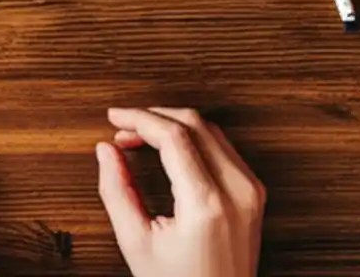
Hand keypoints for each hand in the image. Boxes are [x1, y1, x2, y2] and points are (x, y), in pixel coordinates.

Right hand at [96, 108, 265, 276]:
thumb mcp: (137, 242)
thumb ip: (117, 191)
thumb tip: (105, 151)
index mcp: (207, 204)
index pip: (173, 136)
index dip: (139, 118)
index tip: (115, 116)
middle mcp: (237, 192)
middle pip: (195, 123)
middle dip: (153, 116)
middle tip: (123, 127)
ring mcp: (250, 191)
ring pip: (210, 130)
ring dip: (172, 125)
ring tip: (140, 137)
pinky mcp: (254, 194)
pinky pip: (222, 147)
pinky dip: (192, 138)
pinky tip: (168, 148)